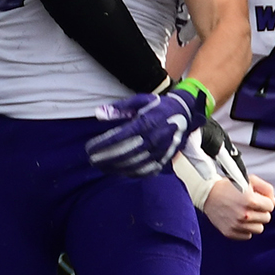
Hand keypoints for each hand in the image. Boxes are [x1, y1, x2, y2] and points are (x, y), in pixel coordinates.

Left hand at [88, 84, 208, 176]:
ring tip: (101, 167)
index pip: (119, 137)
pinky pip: (147, 170)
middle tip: (92, 160)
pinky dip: (131, 173)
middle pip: (125, 153)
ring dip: (116, 168)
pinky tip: (119, 171)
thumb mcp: (139, 100)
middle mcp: (153, 138)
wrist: (185, 112)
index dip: (102, 145)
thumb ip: (118, 108)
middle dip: (106, 158)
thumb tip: (98, 114)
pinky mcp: (165, 158)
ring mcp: (160, 151)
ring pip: (134, 164)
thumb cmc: (158, 106)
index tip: (89, 149)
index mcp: (145, 123)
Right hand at [203, 174, 274, 240]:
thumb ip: (266, 189)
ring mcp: (237, 225)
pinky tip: (238, 219)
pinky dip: (245, 229)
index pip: (270, 206)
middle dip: (261, 211)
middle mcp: (244, 215)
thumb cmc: (229, 186)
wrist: (208, 194)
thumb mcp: (249, 180)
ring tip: (245, 213)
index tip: (257, 199)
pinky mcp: (230, 233)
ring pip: (259, 229)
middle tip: (250, 205)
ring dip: (254, 222)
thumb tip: (273, 203)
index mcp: (250, 200)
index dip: (265, 201)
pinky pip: (247, 235)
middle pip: (266, 218)